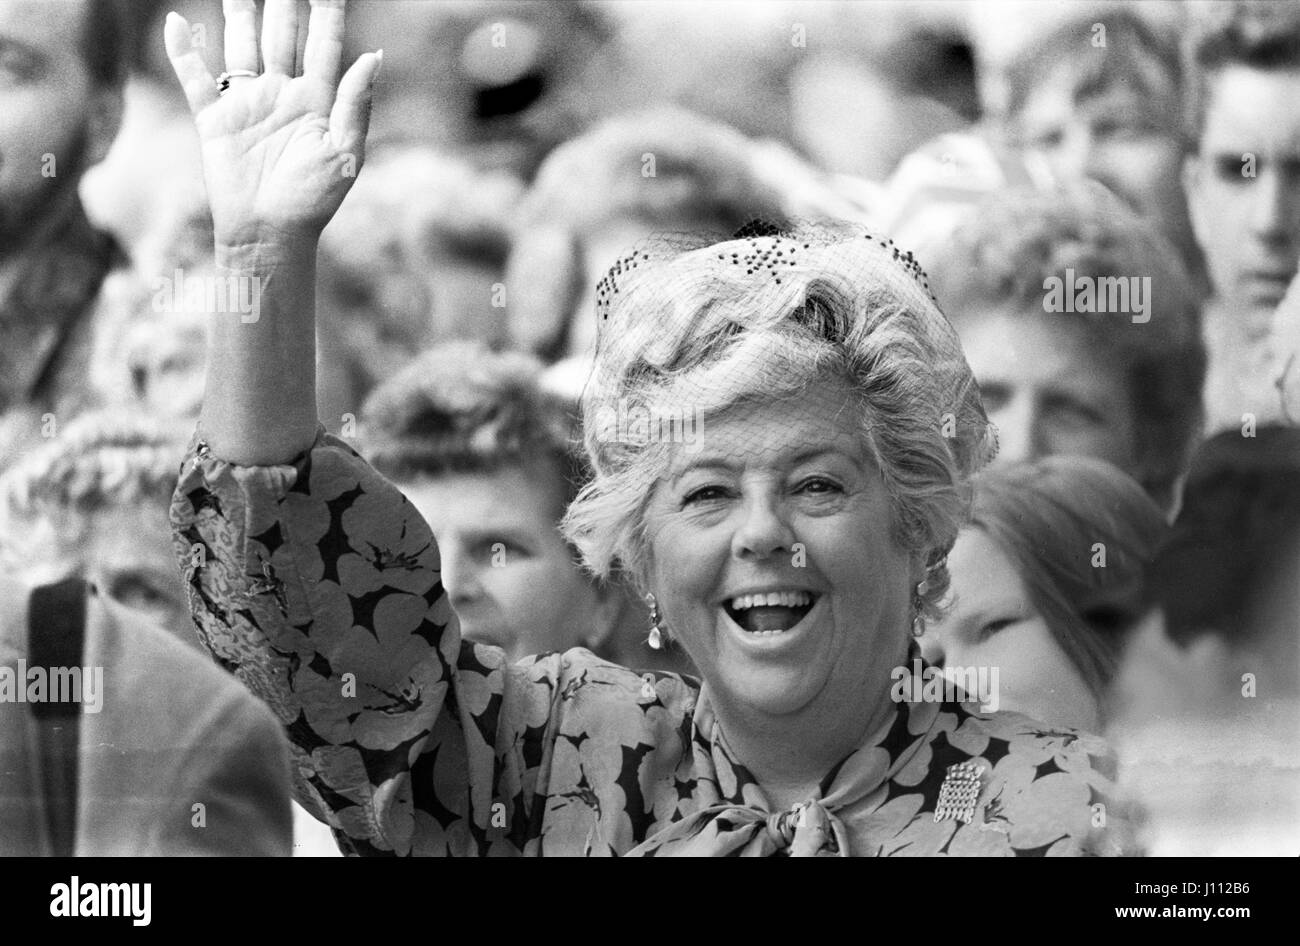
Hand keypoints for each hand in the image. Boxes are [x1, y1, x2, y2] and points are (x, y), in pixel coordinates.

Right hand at [164, 0, 380, 247]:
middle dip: (283, 0)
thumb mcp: (346, 154)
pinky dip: (182, 51)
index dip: (326, 9)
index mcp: (317, 99)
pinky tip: (175, 22)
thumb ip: (355, 103)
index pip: (323, 42)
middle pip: (281, 32)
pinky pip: (195, 78)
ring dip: (237, 10)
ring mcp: (247, 103)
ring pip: (241, 43)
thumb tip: (373, 57)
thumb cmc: (314, 201)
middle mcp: (282, 93)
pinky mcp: (214, 119)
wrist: (271, 234)